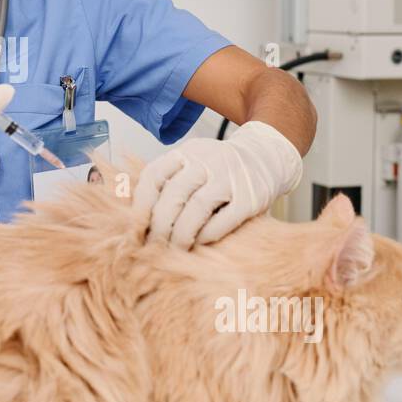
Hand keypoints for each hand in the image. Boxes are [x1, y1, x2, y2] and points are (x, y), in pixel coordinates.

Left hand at [133, 120, 302, 249]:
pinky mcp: (250, 197)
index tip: (134, 226)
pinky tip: (200, 243)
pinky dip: (208, 234)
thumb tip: (135, 217)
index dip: (140, 203)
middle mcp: (206, 161)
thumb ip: (168, 182)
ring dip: (182, 233)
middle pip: (174, 194)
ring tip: (175, 249)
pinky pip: (224, 219)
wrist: (267, 156)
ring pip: (197, 207)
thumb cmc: (220, 168)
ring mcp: (230, 177)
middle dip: (160, 224)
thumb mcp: (191, 163)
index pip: (153, 176)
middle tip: (153, 245)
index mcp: (186, 153)